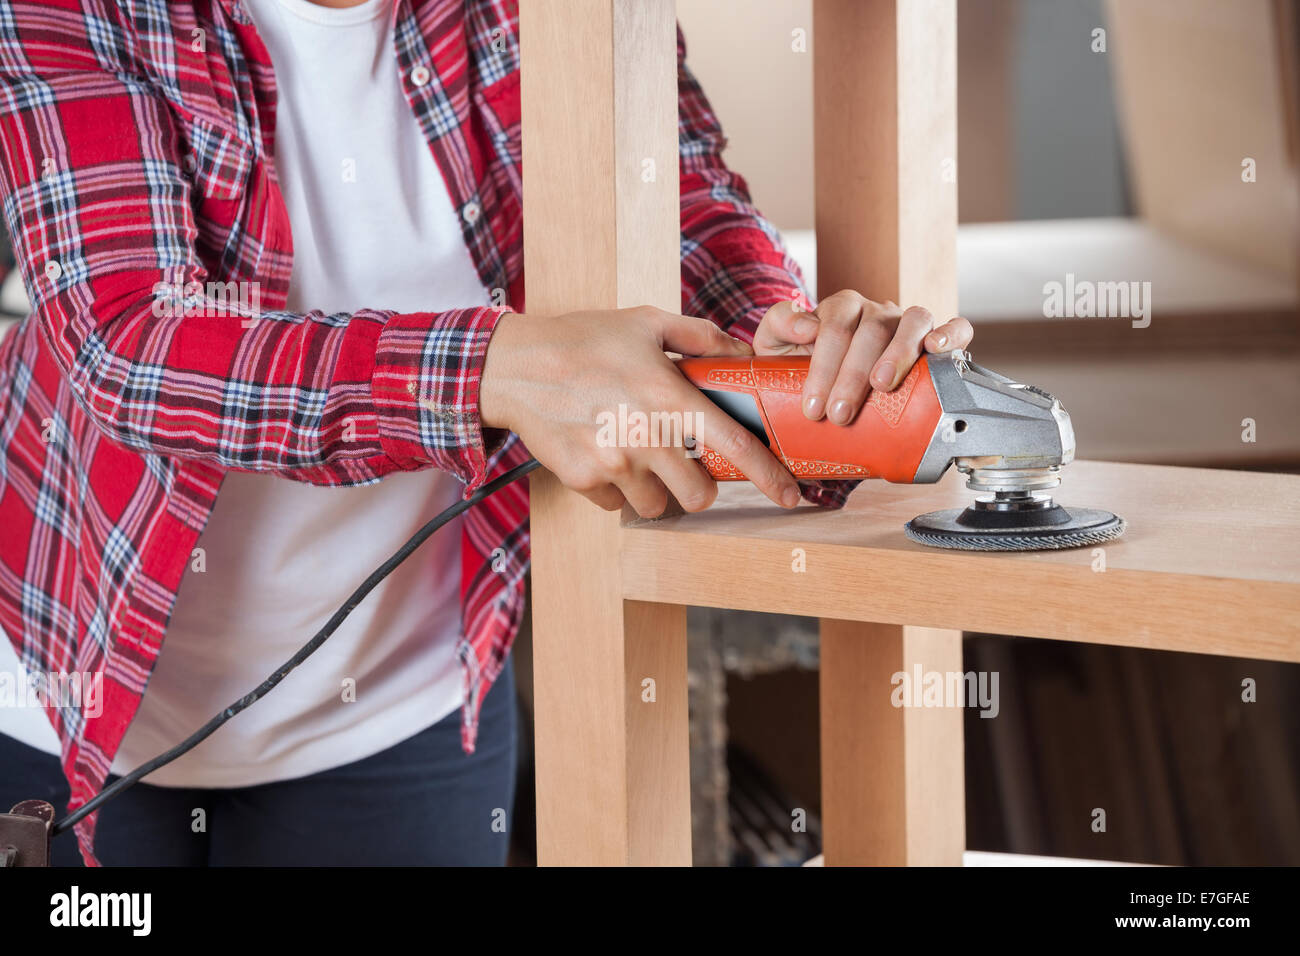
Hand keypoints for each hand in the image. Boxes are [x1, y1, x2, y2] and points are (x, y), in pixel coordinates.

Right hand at [479, 306, 802, 516]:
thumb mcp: (647, 322)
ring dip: (655, 490)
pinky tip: (603, 454)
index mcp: (669, 397)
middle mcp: (646, 437)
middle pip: (699, 496)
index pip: (735, 447)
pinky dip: (617, 490)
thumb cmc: (584, 340)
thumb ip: (702, 338)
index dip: (770, 478)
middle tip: (684, 464)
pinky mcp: (583, 480)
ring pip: (657, 506)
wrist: (515, 366)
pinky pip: (617, 505)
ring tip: (635, 453)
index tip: (791, 496)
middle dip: (698, 487)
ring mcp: (613, 464)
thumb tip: (744, 354)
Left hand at [753, 291, 972, 424]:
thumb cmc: (804, 368)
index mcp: (842, 308)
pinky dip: (951, 334)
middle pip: (872, 329)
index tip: (813, 407)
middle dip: (852, 374)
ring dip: (898, 353)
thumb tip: (806, 325)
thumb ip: (779, 326)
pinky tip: (938, 349)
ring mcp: (908, 323)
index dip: (823, 365)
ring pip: (913, 322)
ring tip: (882, 385)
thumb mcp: (777, 347)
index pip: (834, 324)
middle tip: (838, 415)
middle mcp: (878, 311)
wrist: (834, 390)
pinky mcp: (936, 339)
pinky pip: (956, 327)